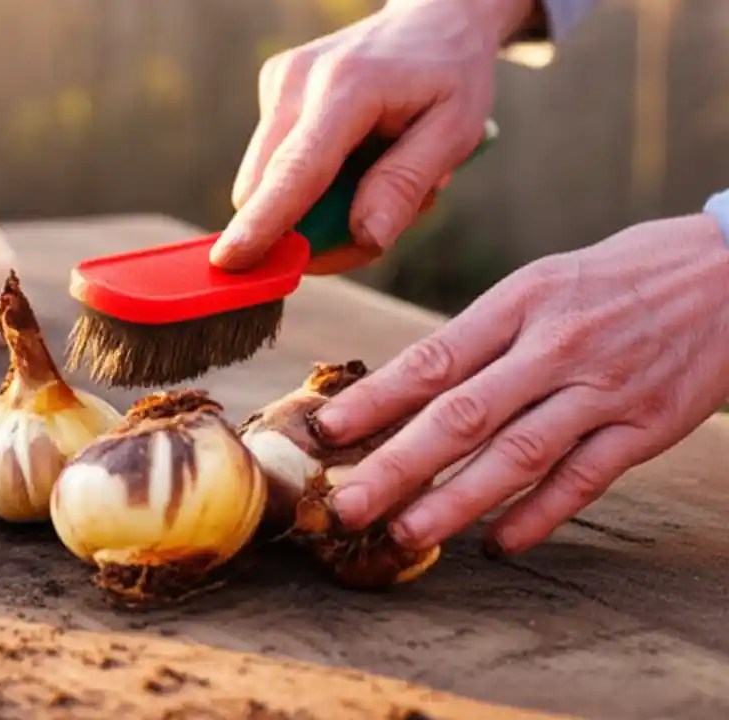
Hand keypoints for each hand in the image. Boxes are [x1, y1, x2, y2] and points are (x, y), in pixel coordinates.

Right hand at [211, 0, 538, 271]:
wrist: (431, 19)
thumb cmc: (448, 76)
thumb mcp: (454, 132)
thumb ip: (406, 185)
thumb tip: (364, 237)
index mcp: (348, 88)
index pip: (296, 169)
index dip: (263, 222)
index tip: (231, 261)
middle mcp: (298, 81)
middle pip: (265, 187)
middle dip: (303, 231)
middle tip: (369, 231)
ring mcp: (277, 82)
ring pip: (264, 183)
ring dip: (309, 209)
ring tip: (369, 181)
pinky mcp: (270, 91)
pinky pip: (271, 166)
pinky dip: (304, 184)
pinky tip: (350, 160)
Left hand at [314, 214, 728, 554]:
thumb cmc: (618, 278)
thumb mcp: (543, 283)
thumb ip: (482, 336)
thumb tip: (408, 387)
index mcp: (521, 302)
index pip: (432, 360)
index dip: (375, 400)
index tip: (325, 431)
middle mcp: (556, 346)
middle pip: (463, 416)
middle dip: (396, 465)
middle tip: (347, 505)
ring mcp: (604, 390)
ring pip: (518, 455)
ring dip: (457, 501)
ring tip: (406, 533)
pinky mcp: (647, 426)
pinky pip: (585, 480)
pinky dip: (540, 514)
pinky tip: (499, 543)